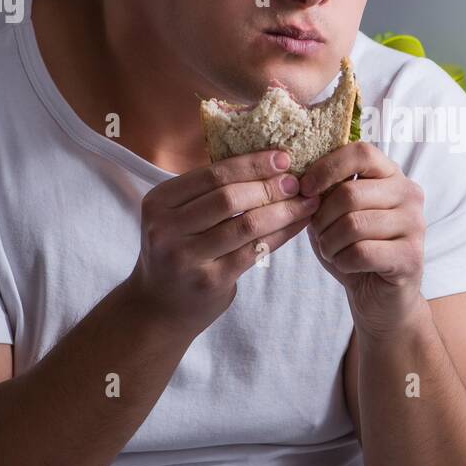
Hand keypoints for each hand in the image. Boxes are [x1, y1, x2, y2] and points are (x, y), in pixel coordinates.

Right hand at [125, 149, 320, 337]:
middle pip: (228, 197)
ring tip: (306, 201)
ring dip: (282, 210)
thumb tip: (270, 163)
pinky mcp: (209, 280)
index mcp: (159, 201)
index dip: (251, 164)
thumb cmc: (180, 251)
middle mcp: (166, 228)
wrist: (160, 308)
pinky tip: (299, 224)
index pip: (212, 174)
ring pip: (245, 224)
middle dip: (269, 186)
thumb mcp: (179, 217)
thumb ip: (210, 193)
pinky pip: (254, 251)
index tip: (282, 158)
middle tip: (297, 182)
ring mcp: (186, 257)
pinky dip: (281, 234)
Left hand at [298, 142, 425, 336]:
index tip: (306, 189)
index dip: (327, 168)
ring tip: (333, 251)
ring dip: (330, 243)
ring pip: (353, 225)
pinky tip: (348, 265)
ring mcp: (415, 225)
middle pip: (350, 194)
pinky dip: (343, 262)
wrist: (380, 297)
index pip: (361, 153)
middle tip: (320, 234)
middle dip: (322, 218)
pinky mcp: (411, 256)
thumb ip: (326, 191)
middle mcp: (409, 194)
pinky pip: (361, 253)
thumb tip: (298, 179)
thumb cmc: (355, 249)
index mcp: (391, 175)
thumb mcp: (335, 214)